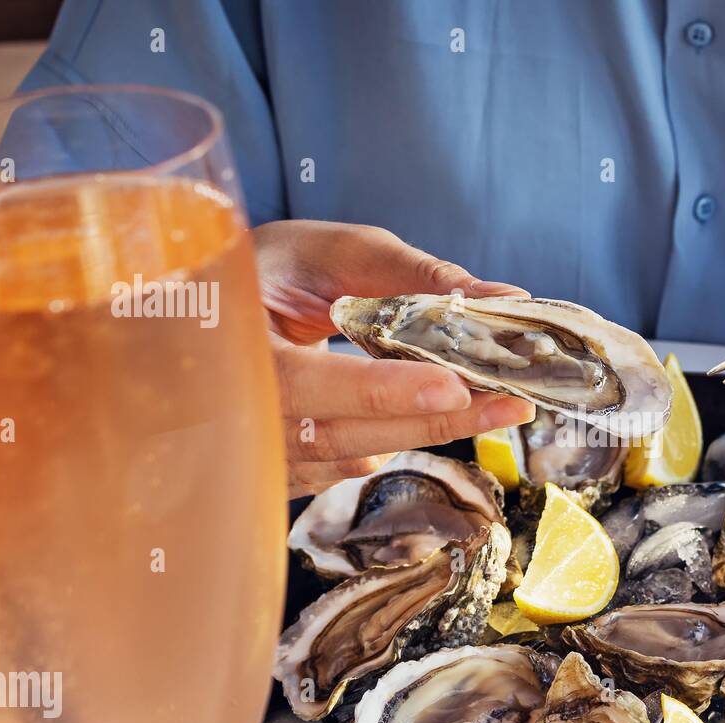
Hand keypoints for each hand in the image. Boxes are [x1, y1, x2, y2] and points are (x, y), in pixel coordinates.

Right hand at [253, 220, 535, 497]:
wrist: (214, 308)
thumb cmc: (272, 269)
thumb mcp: (330, 251)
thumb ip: (411, 273)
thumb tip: (502, 298)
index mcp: (228, 348)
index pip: (307, 383)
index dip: (381, 391)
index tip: (453, 386)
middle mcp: (230, 415)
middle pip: (339, 436)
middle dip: (432, 421)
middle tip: (510, 403)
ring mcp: (252, 452)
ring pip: (349, 459)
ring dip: (425, 433)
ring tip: (497, 406)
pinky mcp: (281, 469)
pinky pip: (345, 468)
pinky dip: (398, 439)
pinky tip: (442, 414)